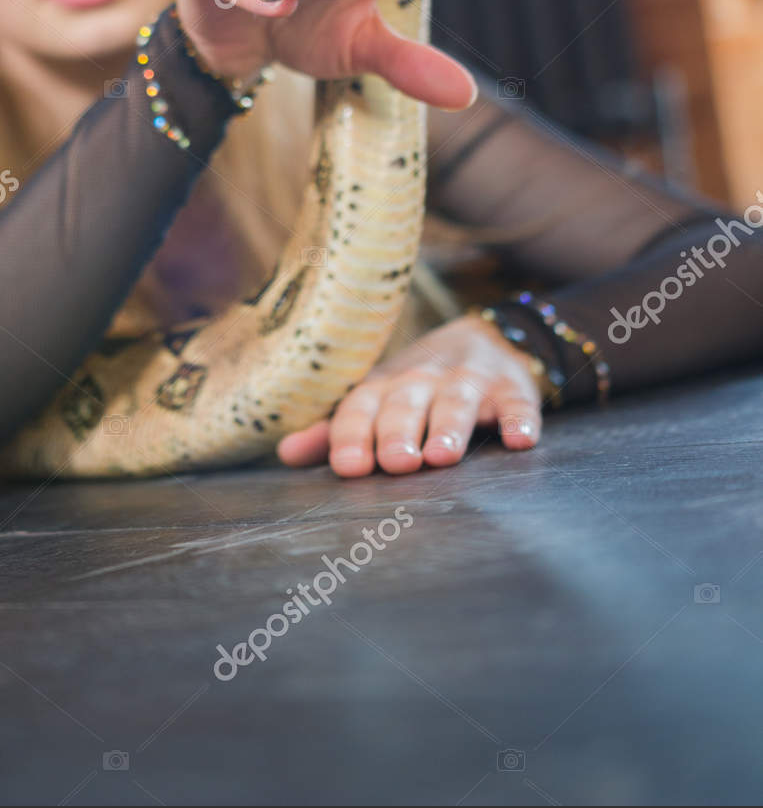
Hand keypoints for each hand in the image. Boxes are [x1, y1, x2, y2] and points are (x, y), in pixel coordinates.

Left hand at [275, 312, 543, 475]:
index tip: (348, 467)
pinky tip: (520, 440)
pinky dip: (519, 418)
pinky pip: (517, 403)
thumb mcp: (376, 402)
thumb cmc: (418, 388)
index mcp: (384, 387)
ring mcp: (468, 382)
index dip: (352, 434)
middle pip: (405, 403)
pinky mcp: (511, 387)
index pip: (360, 406)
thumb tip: (286, 453)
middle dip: (398, 430)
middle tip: (396, 462)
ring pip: (456, 401)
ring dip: (449, 426)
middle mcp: (423, 379)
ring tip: (442, 456)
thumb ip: (335, 431)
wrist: (487, 340)